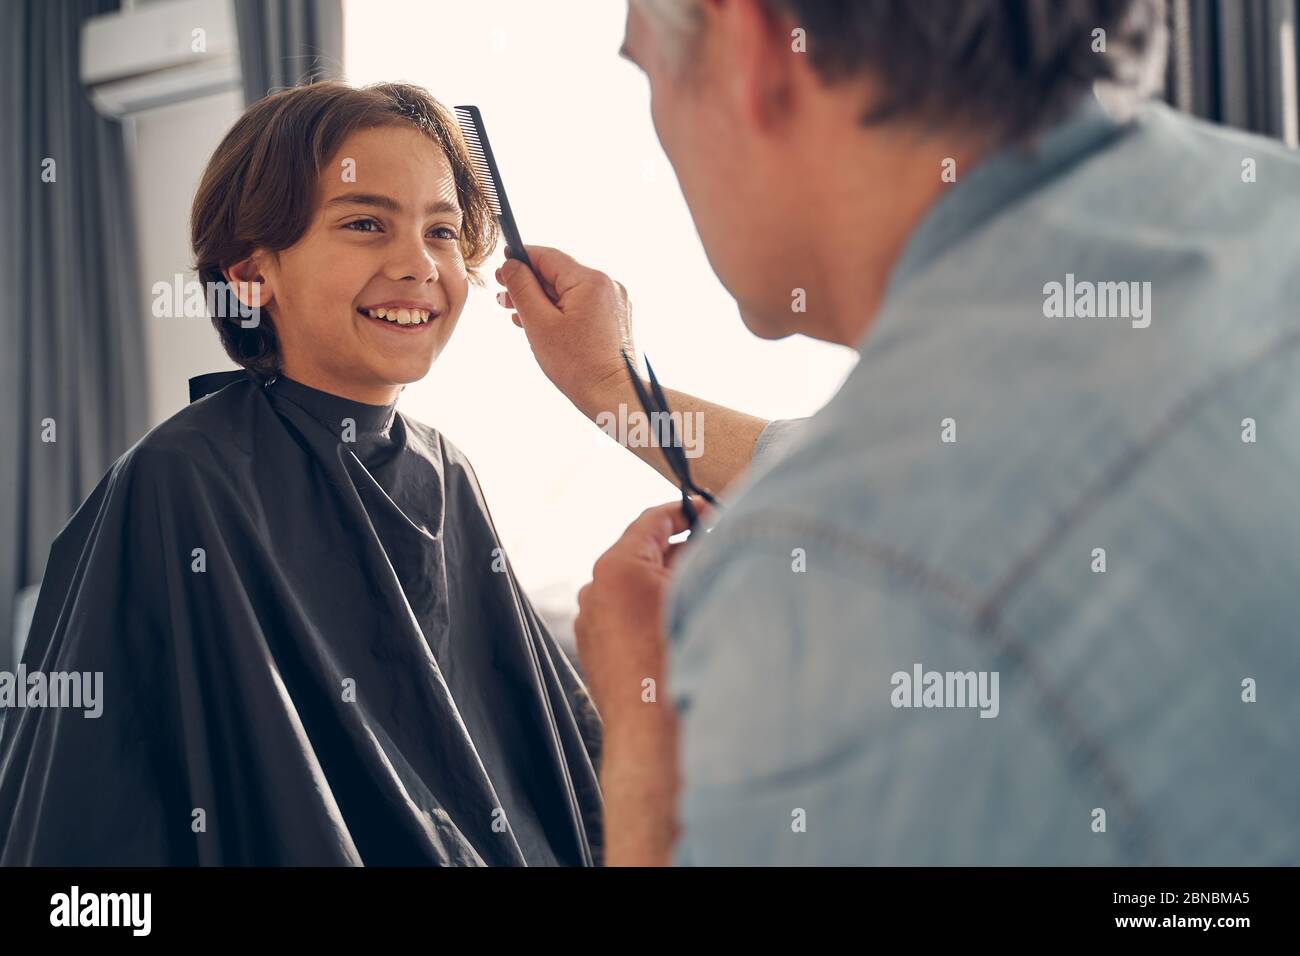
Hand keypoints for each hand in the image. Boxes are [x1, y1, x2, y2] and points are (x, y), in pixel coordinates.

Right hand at [495, 245, 634, 413]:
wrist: (611, 394)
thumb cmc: (577, 365)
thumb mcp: (539, 323)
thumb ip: (522, 288)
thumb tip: (511, 265)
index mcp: (590, 280)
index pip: (547, 256)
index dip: (520, 260)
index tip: (501, 269)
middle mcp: (606, 285)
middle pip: (558, 274)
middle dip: (529, 285)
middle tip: (503, 297)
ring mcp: (613, 301)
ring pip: (569, 291)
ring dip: (542, 300)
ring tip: (518, 314)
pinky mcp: (614, 317)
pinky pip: (581, 305)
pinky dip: (560, 311)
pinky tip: (541, 323)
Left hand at [574, 499, 703, 732]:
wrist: (655, 733)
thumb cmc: (680, 662)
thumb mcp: (700, 592)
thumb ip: (703, 555)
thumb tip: (712, 537)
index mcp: (618, 565)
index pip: (654, 520)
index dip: (687, 512)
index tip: (712, 513)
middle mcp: (596, 589)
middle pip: (644, 553)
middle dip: (682, 551)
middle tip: (718, 552)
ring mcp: (591, 621)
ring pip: (636, 586)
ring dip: (668, 583)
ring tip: (704, 592)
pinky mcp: (595, 650)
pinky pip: (626, 617)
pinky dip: (652, 612)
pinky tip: (683, 626)